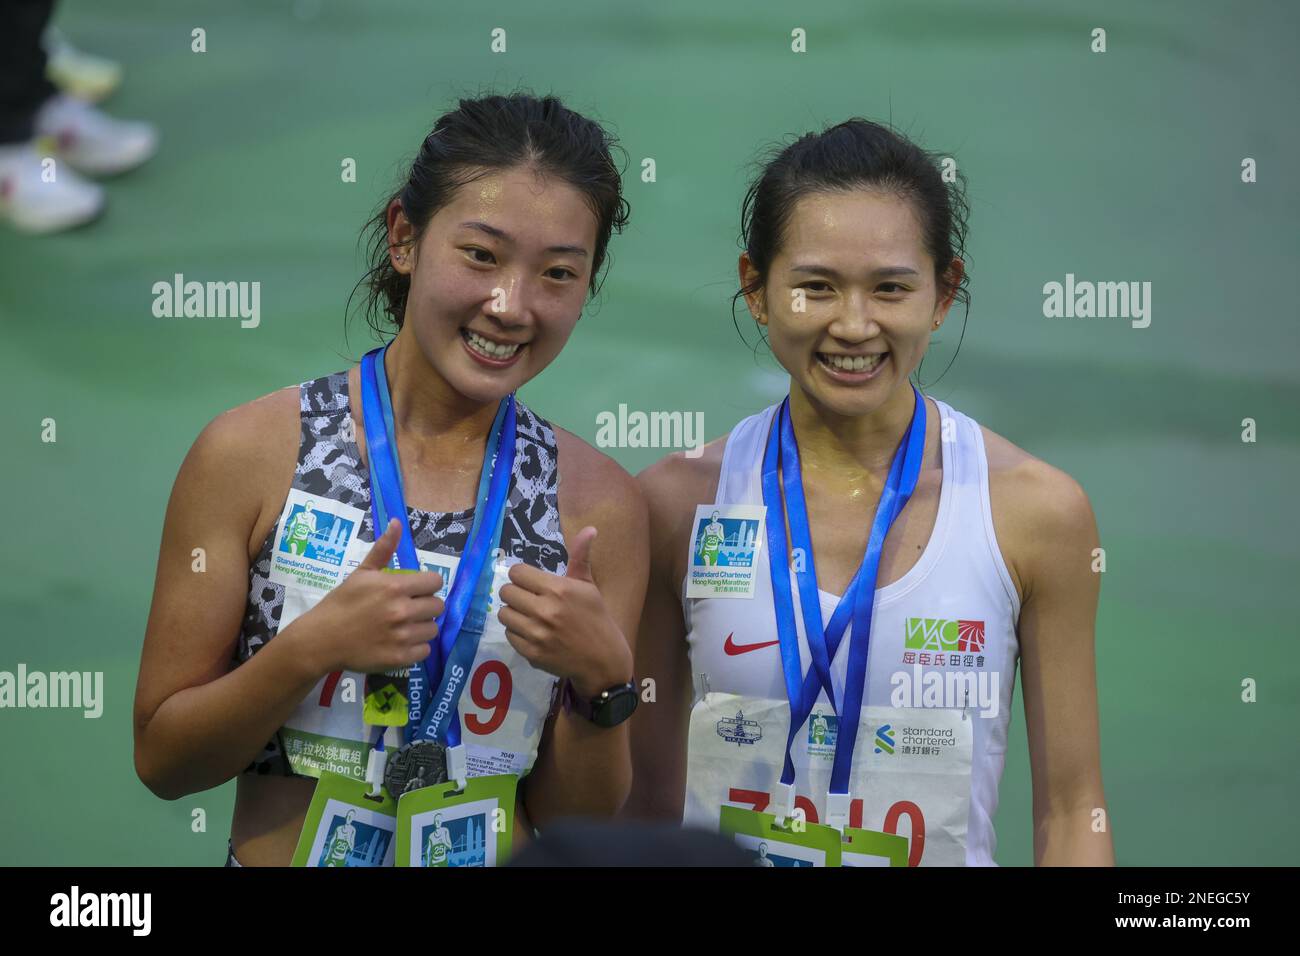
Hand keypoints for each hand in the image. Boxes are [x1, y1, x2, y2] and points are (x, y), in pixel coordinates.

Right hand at [290, 517, 444, 676]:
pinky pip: (425, 650)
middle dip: (426, 606)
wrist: (321, 640)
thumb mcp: (362, 573)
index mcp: (394, 587)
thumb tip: (398, 522)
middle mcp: (402, 611)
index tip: (417, 590)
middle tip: (409, 609)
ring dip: (422, 627)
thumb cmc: (341, 603)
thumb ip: (384, 549)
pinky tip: (401, 642)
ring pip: (433, 629)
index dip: (427, 585)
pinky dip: (416, 647)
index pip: (435, 582)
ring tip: (404, 626)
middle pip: (438, 606)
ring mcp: (402, 636)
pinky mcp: (400, 658)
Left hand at [496, 526, 632, 697]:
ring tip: (529, 616)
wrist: (602, 658)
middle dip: (516, 593)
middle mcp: (545, 609)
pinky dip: (518, 633)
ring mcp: (536, 633)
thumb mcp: (588, 586)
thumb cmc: (595, 617)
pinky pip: (509, 635)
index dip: (522, 576)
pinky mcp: (531, 652)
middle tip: (529, 599)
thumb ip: (581, 557)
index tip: (531, 582)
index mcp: (558, 589)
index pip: (517, 572)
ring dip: (514, 613)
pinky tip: (533, 633)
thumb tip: (590, 529)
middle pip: (506, 591)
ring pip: (504, 613)